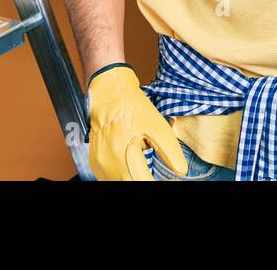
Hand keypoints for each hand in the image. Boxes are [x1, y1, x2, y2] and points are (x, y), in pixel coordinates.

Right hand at [87, 64, 187, 179]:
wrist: (109, 93)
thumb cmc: (132, 107)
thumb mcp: (158, 126)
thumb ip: (170, 152)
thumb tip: (181, 170)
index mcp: (125, 156)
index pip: (144, 183)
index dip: (158, 183)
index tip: (169, 180)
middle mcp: (109, 165)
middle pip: (132, 183)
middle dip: (147, 180)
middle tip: (158, 174)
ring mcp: (100, 166)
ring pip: (122, 183)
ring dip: (135, 178)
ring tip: (146, 169)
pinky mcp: (96, 164)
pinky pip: (113, 178)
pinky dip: (125, 176)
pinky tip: (132, 167)